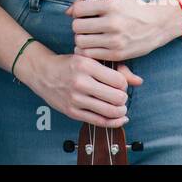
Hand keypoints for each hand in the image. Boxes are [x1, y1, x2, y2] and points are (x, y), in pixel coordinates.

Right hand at [22, 47, 143, 128]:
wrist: (43, 72)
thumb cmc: (69, 65)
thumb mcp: (89, 59)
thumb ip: (115, 69)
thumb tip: (138, 81)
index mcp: (86, 65)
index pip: (118, 81)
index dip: (124, 84)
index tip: (120, 84)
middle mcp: (80, 82)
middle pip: (117, 98)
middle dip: (123, 99)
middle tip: (120, 96)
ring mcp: (75, 98)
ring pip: (110, 111)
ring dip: (120, 111)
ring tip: (119, 107)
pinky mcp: (72, 112)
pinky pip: (99, 121)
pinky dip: (113, 122)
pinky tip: (118, 118)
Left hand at [65, 0, 181, 60]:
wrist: (157, 25)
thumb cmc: (132, 8)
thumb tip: (68, 12)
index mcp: (111, 4)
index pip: (78, 9)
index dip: (77, 11)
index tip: (83, 13)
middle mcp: (112, 22)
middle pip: (77, 27)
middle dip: (78, 26)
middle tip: (85, 26)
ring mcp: (115, 40)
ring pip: (80, 42)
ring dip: (81, 39)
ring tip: (88, 36)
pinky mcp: (118, 54)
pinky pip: (90, 54)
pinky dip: (88, 50)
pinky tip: (94, 45)